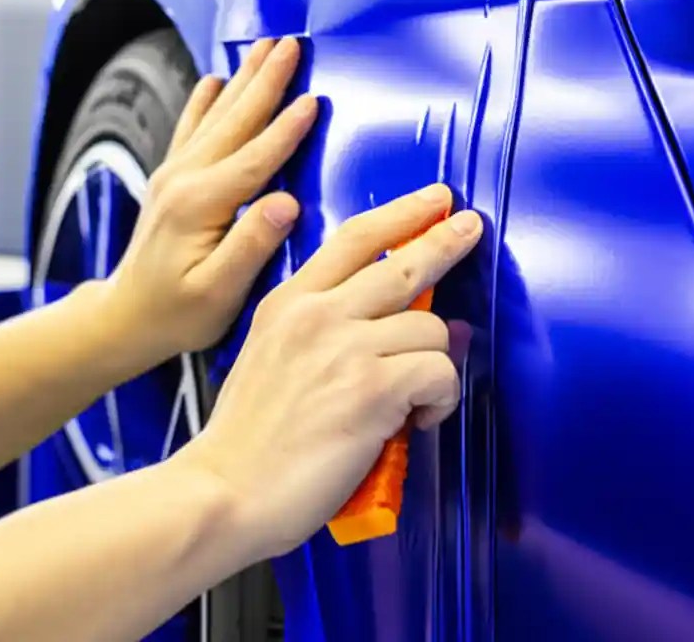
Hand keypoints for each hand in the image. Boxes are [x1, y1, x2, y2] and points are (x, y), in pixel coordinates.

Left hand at [105, 37, 315, 357]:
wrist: (124, 318)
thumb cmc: (177, 315)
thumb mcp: (219, 292)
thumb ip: (252, 246)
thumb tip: (286, 203)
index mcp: (201, 205)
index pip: (255, 158)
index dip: (287, 128)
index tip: (314, 99)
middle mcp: (184, 180)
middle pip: (235, 121)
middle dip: (266, 80)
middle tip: (291, 44)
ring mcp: (173, 176)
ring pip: (216, 116)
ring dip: (244, 79)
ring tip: (265, 48)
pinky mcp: (170, 181)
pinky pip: (191, 129)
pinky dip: (204, 101)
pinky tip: (215, 81)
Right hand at [175, 184, 481, 557]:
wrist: (223, 493)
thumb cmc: (249, 444)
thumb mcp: (272, 361)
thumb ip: (329, 334)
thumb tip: (408, 320)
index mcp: (288, 304)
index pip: (353, 239)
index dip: (401, 214)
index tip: (433, 200)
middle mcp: (317, 314)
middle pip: (402, 262)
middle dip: (445, 242)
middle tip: (470, 227)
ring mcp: (345, 347)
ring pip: (432, 328)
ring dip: (437, 366)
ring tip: (416, 403)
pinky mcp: (373, 388)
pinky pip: (440, 373)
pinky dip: (441, 401)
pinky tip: (418, 422)